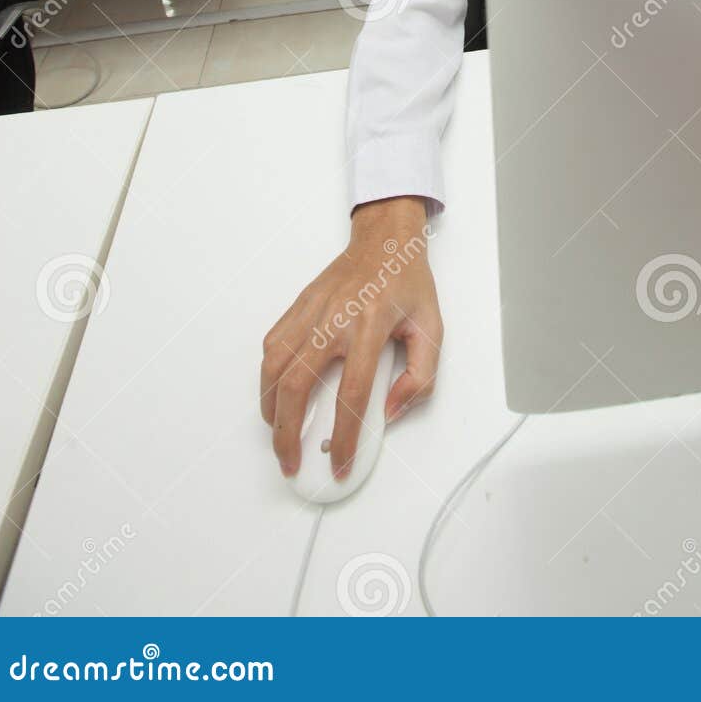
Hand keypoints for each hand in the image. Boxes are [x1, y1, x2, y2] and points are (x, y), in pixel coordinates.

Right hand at [260, 196, 440, 480]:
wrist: (386, 238)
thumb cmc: (408, 282)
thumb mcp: (432, 329)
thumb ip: (419, 377)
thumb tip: (390, 411)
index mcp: (372, 326)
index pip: (352, 394)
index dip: (345, 437)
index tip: (341, 463)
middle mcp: (335, 319)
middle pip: (298, 385)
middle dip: (289, 433)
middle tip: (292, 461)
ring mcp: (312, 310)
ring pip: (276, 366)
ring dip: (271, 407)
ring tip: (278, 433)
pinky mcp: (299, 305)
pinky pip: (273, 343)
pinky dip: (268, 374)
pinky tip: (275, 392)